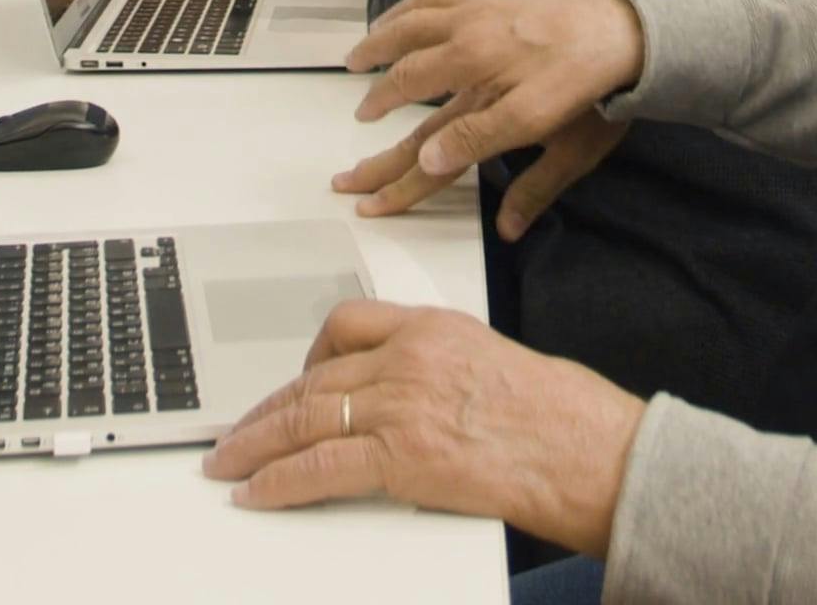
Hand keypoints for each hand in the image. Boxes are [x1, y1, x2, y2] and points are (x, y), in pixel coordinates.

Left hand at [202, 300, 643, 553]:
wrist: (588, 450)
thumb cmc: (561, 416)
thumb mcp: (495, 361)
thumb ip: (443, 369)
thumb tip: (410, 400)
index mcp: (433, 328)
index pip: (346, 324)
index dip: (307, 357)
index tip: (291, 380)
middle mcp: (409, 358)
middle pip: (313, 377)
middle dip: (266, 410)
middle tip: (236, 431)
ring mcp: (402, 406)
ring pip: (303, 418)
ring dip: (255, 445)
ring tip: (228, 462)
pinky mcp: (401, 457)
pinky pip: (318, 467)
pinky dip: (276, 481)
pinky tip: (256, 491)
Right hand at [335, 0, 643, 218]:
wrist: (621, 34)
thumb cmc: (578, 82)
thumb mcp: (531, 121)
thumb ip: (475, 140)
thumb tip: (428, 161)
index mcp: (468, 57)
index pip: (407, 80)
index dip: (380, 99)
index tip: (362, 114)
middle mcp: (469, 22)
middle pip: (405, 33)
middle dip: (374, 50)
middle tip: (352, 65)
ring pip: (426, 2)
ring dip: (396, 17)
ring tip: (379, 30)